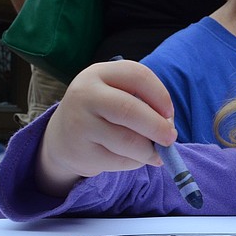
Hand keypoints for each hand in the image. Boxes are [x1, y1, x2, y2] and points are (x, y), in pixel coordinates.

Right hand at [37, 60, 176, 196]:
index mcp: (99, 73)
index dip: (161, 95)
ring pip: (127, 140)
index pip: (138, 76)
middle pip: (130, 110)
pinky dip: (135, 162)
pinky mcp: (80, 151)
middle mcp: (85, 94)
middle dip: (158, 127)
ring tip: (154, 153)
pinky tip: (133, 158)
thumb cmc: (105, 113)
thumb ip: (146, 106)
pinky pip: (120, 160)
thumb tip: (168, 130)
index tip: (169, 113)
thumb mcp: (120, 97)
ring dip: (149, 150)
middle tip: (170, 138)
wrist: (64, 137)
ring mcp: (79, 123)